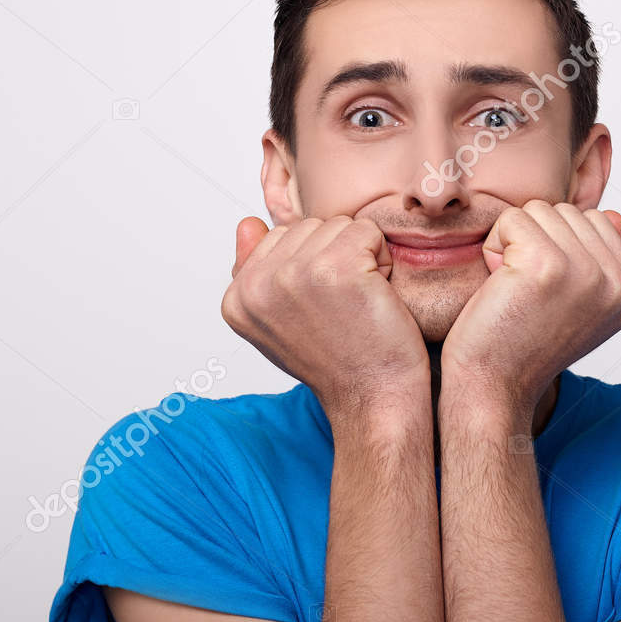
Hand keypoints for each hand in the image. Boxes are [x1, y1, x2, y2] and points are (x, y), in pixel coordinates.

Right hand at [221, 215, 430, 414]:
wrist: (374, 398)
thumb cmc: (338, 361)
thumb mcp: (282, 320)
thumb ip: (258, 271)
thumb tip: (247, 223)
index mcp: (237, 298)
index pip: (280, 238)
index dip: (312, 266)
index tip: (319, 311)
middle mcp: (256, 285)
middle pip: (309, 226)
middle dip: (336, 257)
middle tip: (343, 307)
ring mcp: (292, 274)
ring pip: (338, 225)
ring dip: (361, 258)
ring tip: (358, 302)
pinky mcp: (335, 267)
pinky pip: (367, 231)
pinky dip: (382, 259)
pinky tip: (375, 296)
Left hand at [440, 201, 620, 412]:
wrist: (492, 386)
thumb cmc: (524, 343)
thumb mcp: (579, 303)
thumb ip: (601, 259)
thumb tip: (614, 215)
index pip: (597, 221)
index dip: (560, 246)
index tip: (548, 292)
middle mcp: (619, 283)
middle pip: (568, 211)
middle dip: (536, 241)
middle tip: (526, 292)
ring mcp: (587, 273)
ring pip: (540, 210)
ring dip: (514, 243)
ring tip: (513, 288)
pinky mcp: (547, 265)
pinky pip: (513, 218)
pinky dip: (495, 246)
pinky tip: (498, 284)